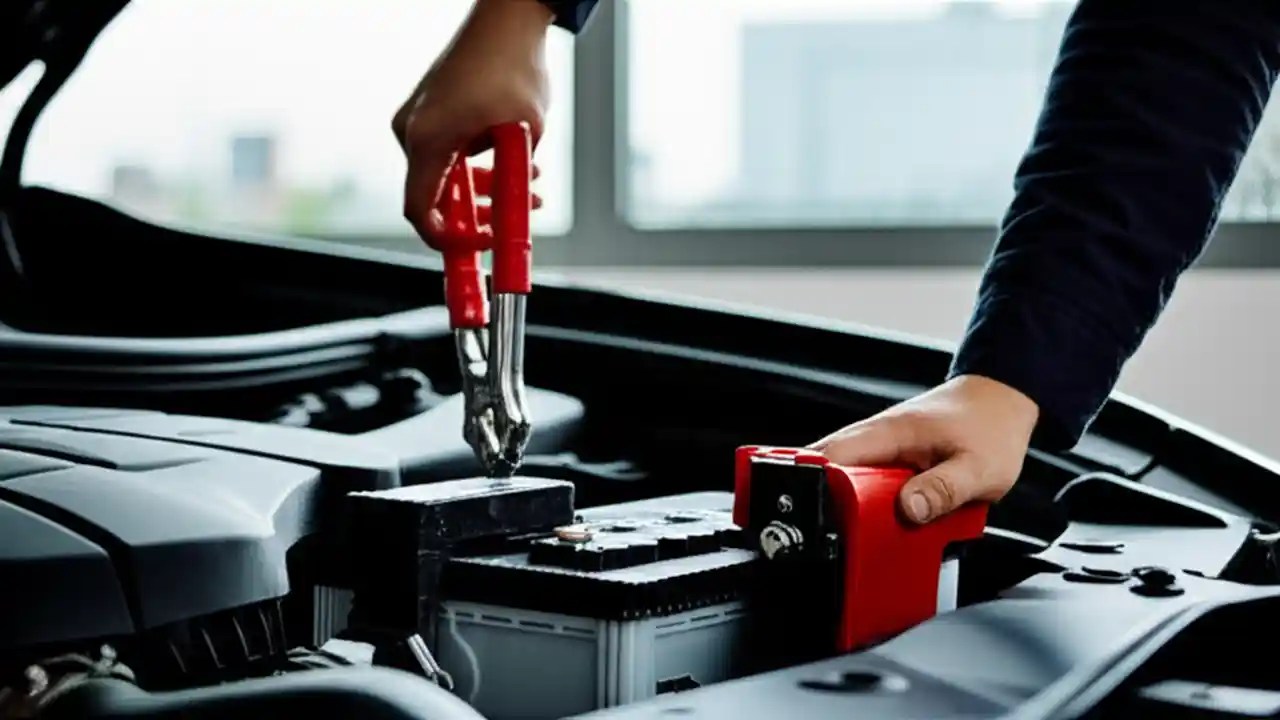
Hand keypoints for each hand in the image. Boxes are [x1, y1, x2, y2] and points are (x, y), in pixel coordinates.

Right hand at [393, 0, 553, 237]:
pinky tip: (516, 161)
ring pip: (448, 176)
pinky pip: (449, 153)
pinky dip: (479, 165)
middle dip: (480, 213)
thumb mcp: (524, 136)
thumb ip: (512, 185)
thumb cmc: (514, 68)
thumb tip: (511, 225)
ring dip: (488, 188)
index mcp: (427, 139)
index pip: (421, 211)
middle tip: (515, 222)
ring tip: (532, 184)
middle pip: (437, 197)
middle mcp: (413, 130)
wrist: (509, 18)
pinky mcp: (430, 112)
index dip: (448, 240)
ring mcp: (418, 119)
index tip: (478, 247)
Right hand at [807, 375, 1038, 523]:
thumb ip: (942, 490)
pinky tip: (895, 519)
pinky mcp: (889, 460)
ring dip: (859, 511)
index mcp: (887, 433)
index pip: (828, 457)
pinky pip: (869, 487)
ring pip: (849, 485)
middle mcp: (874, 439)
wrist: (1001, 400)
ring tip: (880, 532)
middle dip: (836, 509)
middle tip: (857, 538)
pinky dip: (877, 506)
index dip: (814, 487)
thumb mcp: (978, 468)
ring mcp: (880, 449)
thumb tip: (908, 510)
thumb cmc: (991, 425)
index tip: (823, 519)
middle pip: (830, 476)